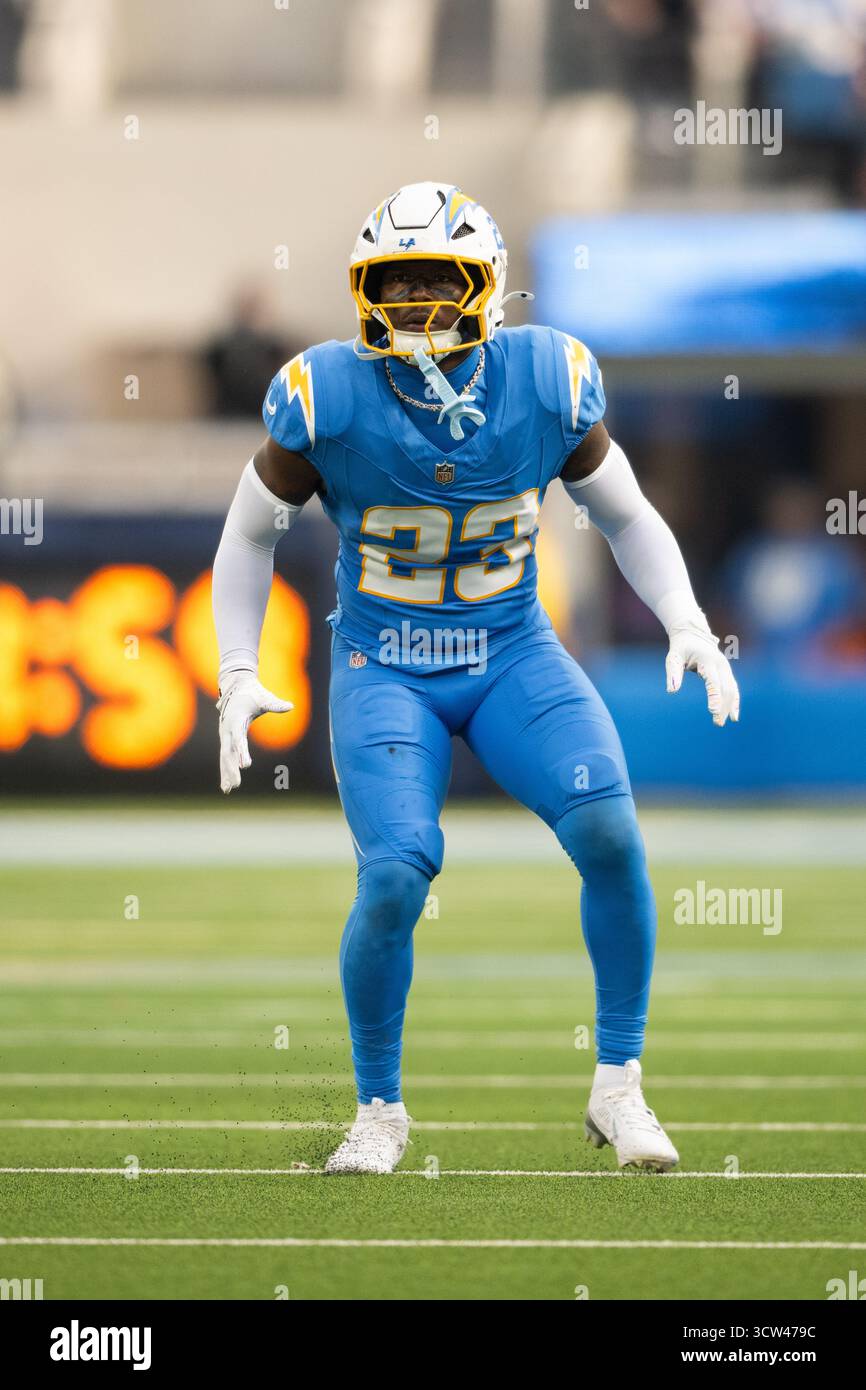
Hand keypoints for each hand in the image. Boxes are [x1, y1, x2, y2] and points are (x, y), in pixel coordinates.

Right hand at [216, 671, 292, 792]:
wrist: (237, 686)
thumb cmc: (253, 693)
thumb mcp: (264, 698)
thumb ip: (275, 704)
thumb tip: (291, 706)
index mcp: (236, 719)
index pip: (239, 739)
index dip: (242, 752)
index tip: (246, 765)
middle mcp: (227, 729)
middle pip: (228, 752)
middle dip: (231, 769)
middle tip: (236, 784)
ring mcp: (225, 735)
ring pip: (225, 757)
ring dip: (226, 773)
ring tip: (227, 790)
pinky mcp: (226, 739)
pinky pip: (225, 757)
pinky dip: (225, 770)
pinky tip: (226, 785)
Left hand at [665, 618, 739, 727]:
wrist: (692, 634)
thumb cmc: (680, 648)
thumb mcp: (673, 658)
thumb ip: (673, 673)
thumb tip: (672, 691)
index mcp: (708, 661)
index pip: (714, 682)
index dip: (714, 697)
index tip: (714, 711)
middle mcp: (721, 665)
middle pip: (726, 688)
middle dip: (723, 706)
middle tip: (717, 723)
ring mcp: (726, 668)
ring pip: (732, 689)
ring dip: (730, 706)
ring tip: (726, 721)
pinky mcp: (727, 673)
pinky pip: (733, 688)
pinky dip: (735, 701)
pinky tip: (734, 715)